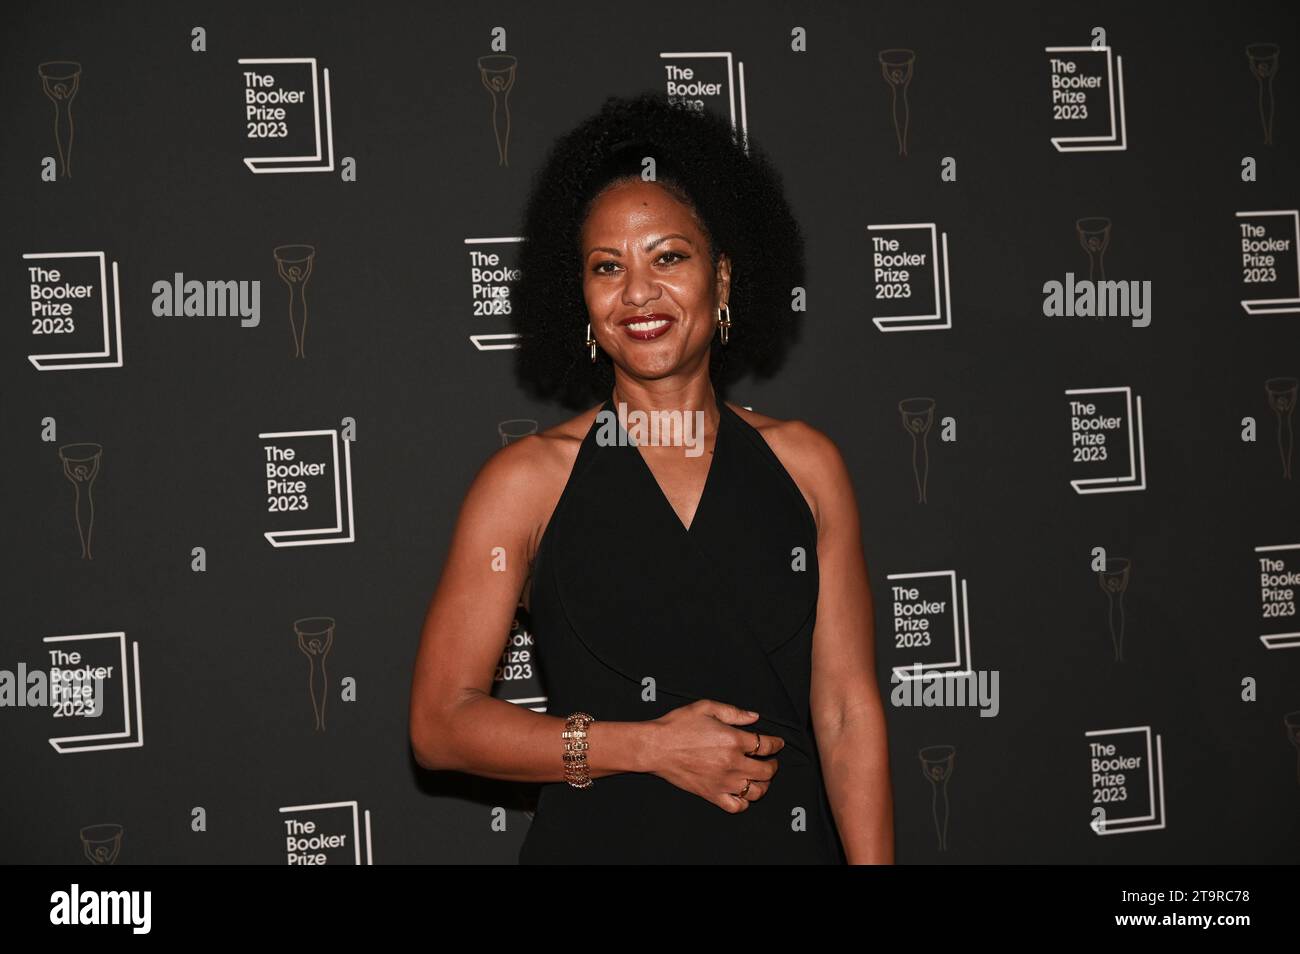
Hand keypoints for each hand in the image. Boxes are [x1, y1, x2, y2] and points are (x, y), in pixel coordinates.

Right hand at [644, 699, 783, 812]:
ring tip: (760, 778)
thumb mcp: (706, 708)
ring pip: (757, 791)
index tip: (778, 743)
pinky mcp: (712, 794)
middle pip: (767, 771)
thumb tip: (754, 717)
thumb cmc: (678, 726)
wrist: (656, 747)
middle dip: (773, 765)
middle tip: (770, 761)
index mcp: (734, 740)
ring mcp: (723, 782)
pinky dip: (745, 801)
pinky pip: (737, 806)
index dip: (776, 744)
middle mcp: (733, 763)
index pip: (766, 745)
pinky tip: (742, 792)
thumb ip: (734, 712)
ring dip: (763, 784)